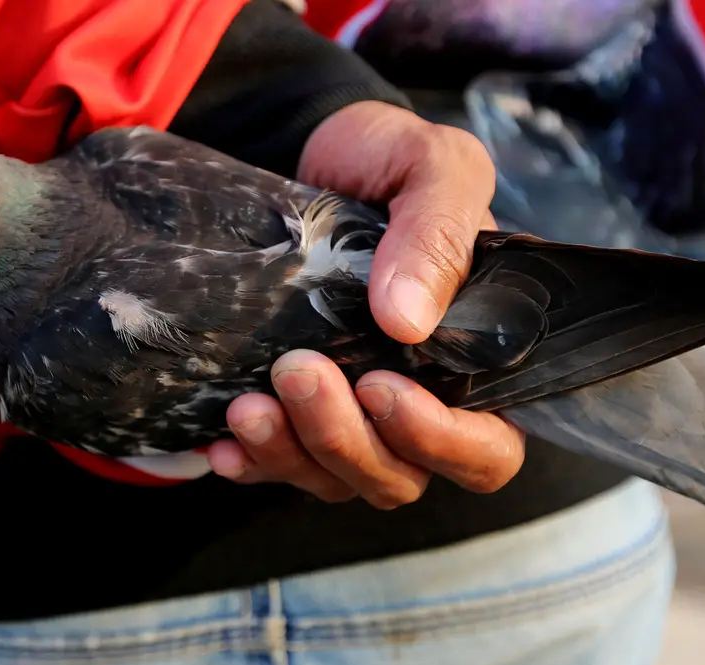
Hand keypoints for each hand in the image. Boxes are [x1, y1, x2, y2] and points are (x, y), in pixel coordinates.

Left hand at [208, 101, 525, 507]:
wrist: (313, 147)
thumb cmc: (389, 158)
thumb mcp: (433, 167)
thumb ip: (437, 234)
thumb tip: (407, 322)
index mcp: (476, 357)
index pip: (487, 447)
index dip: (442, 441)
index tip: (380, 388)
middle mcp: (421, 398)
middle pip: (401, 475)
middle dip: (346, 440)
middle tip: (298, 370)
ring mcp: (355, 410)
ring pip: (336, 477)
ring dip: (291, 453)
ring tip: (246, 406)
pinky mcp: (296, 406)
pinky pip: (279, 464)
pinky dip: (251, 461)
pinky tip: (217, 442)